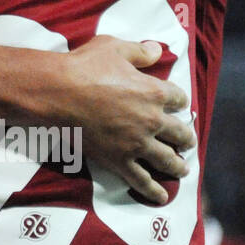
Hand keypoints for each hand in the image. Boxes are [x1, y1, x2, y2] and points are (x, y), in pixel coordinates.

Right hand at [49, 35, 195, 204]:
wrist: (58, 92)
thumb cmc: (84, 66)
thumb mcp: (113, 47)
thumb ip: (139, 51)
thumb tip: (158, 50)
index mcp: (154, 92)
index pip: (179, 99)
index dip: (179, 101)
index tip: (177, 104)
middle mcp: (152, 120)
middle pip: (180, 132)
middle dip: (185, 137)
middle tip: (186, 141)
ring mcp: (137, 143)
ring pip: (167, 159)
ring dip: (178, 165)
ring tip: (182, 169)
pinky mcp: (119, 159)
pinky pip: (141, 179)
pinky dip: (153, 190)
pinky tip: (161, 197)